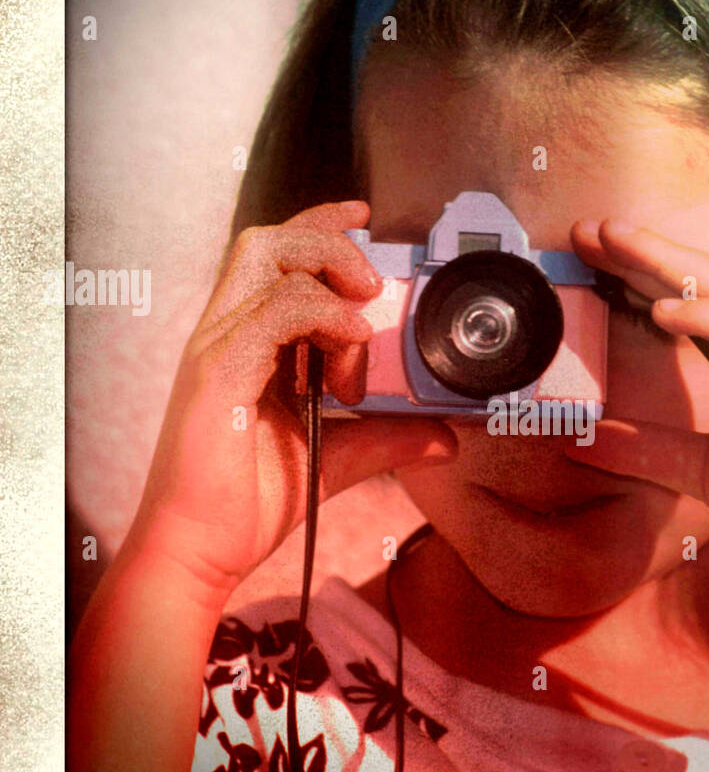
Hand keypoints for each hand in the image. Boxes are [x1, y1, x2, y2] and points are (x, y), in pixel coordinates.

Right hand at [126, 201, 455, 595]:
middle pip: (269, 241)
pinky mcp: (216, 374)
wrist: (199, 552)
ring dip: (328, 273)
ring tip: (365, 317)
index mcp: (245, 343)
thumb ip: (386, 438)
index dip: (319, 226)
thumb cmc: (247, 503)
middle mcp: (225, 333)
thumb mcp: (336, 459)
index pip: (276, 257)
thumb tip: (445, 435)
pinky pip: (271, 314)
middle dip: (329, 242)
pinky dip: (320, 315)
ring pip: (266, 259)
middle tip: (373, 283)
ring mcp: (216, 348)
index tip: (365, 220)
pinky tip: (353, 343)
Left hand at [565, 218, 708, 599]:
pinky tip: (661, 310)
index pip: (699, 295)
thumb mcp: (698, 469)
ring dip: (664, 262)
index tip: (595, 251)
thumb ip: (646, 448)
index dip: (647, 268)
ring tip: (612, 241)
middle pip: (707, 277)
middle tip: (590, 227)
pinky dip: (705, 315)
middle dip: (646, 248)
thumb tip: (582, 440)